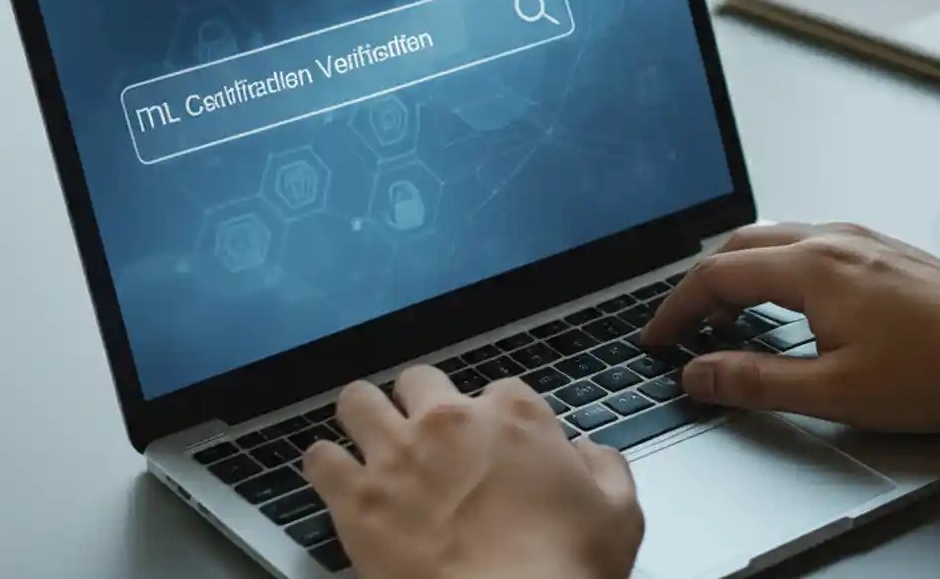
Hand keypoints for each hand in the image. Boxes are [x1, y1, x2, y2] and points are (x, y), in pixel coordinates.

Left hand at [302, 369, 643, 578]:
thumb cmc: (567, 568)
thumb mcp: (620, 514)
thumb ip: (605, 469)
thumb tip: (587, 453)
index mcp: (514, 416)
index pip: (500, 390)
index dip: (496, 420)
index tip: (496, 448)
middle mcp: (449, 421)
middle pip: (419, 380)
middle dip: (422, 404)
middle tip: (429, 440)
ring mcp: (396, 455)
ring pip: (357, 401)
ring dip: (365, 418)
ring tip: (372, 443)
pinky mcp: (355, 498)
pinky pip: (319, 458)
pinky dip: (327, 465)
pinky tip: (338, 479)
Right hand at [641, 222, 939, 432]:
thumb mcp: (835, 391)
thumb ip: (756, 382)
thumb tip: (700, 375)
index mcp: (811, 267)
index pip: (716, 277)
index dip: (677, 309)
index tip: (659, 338)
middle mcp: (831, 240)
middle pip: (738, 247)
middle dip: (700, 287)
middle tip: (684, 329)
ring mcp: (859, 240)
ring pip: (773, 239)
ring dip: (737, 274)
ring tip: (727, 319)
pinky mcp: (880, 250)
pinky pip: (806, 244)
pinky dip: (773, 268)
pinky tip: (785, 302)